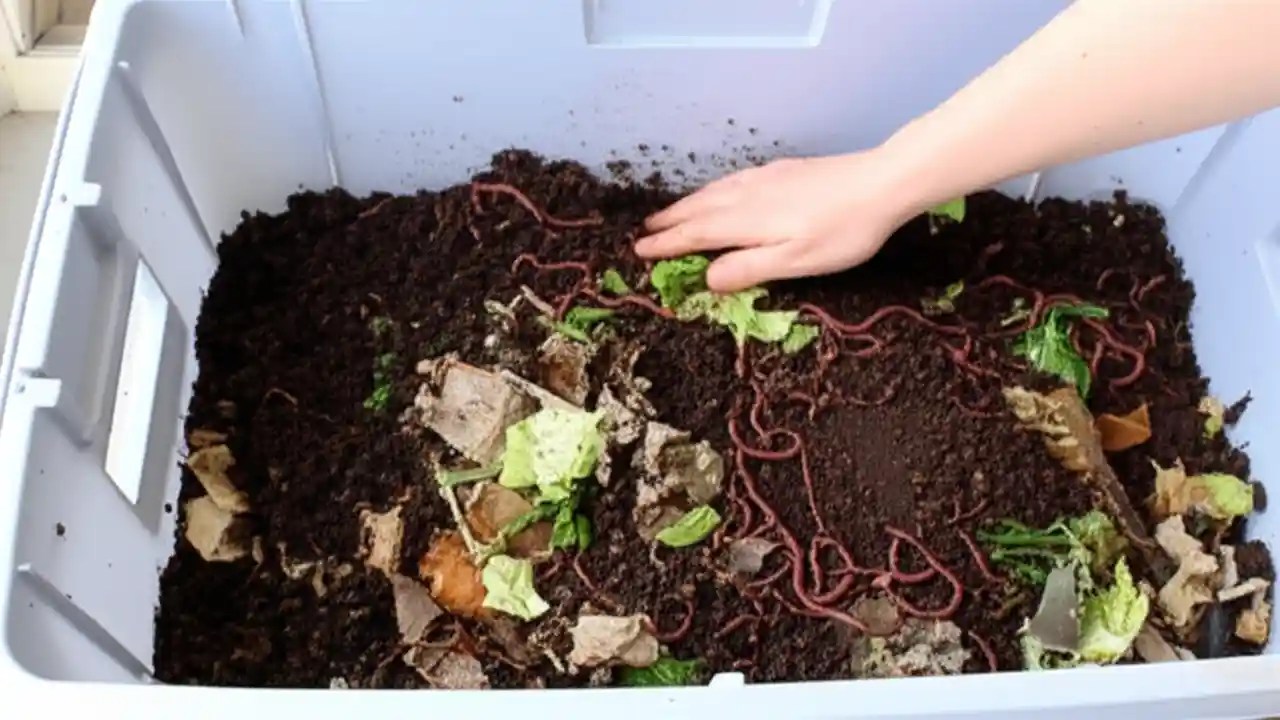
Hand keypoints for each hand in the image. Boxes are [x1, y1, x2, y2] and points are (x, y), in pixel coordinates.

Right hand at [634, 150, 917, 291]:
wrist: (882, 182)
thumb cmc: (843, 232)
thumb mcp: (796, 262)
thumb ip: (748, 269)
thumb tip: (706, 279)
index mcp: (746, 221)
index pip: (697, 234)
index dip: (667, 244)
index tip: (641, 251)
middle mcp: (748, 195)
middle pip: (699, 209)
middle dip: (670, 221)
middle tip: (643, 231)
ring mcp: (765, 179)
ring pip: (714, 191)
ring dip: (687, 204)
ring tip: (670, 213)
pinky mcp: (783, 171)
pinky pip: (732, 180)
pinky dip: (713, 189)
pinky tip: (719, 189)